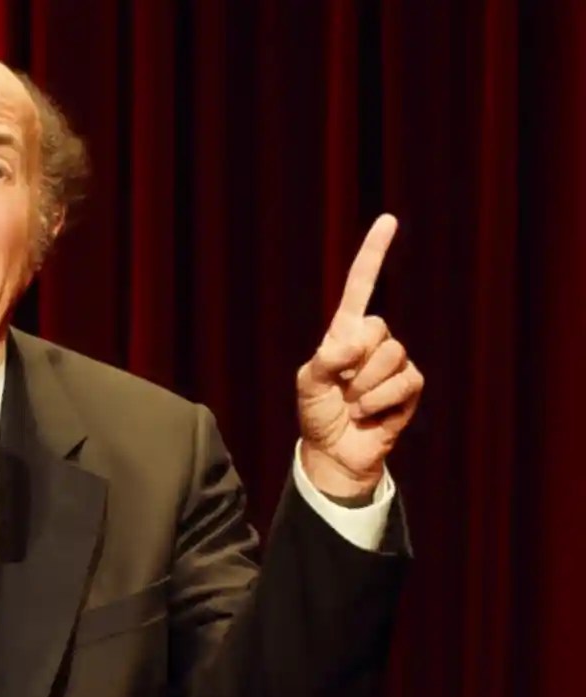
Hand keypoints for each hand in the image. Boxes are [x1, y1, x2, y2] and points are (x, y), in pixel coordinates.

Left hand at [296, 214, 424, 500]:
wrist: (335, 451)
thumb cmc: (317, 414)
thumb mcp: (309, 383)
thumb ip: (326, 359)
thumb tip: (353, 345)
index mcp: (344, 332)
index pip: (360, 285)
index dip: (374, 254)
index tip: (388, 220)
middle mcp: (372, 341)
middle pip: (376, 327)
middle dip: (354, 362)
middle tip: (341, 388)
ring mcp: (394, 363)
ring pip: (391, 356)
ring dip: (365, 387)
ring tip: (354, 403)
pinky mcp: (410, 387)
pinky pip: (403, 382)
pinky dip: (379, 402)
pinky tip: (370, 415)